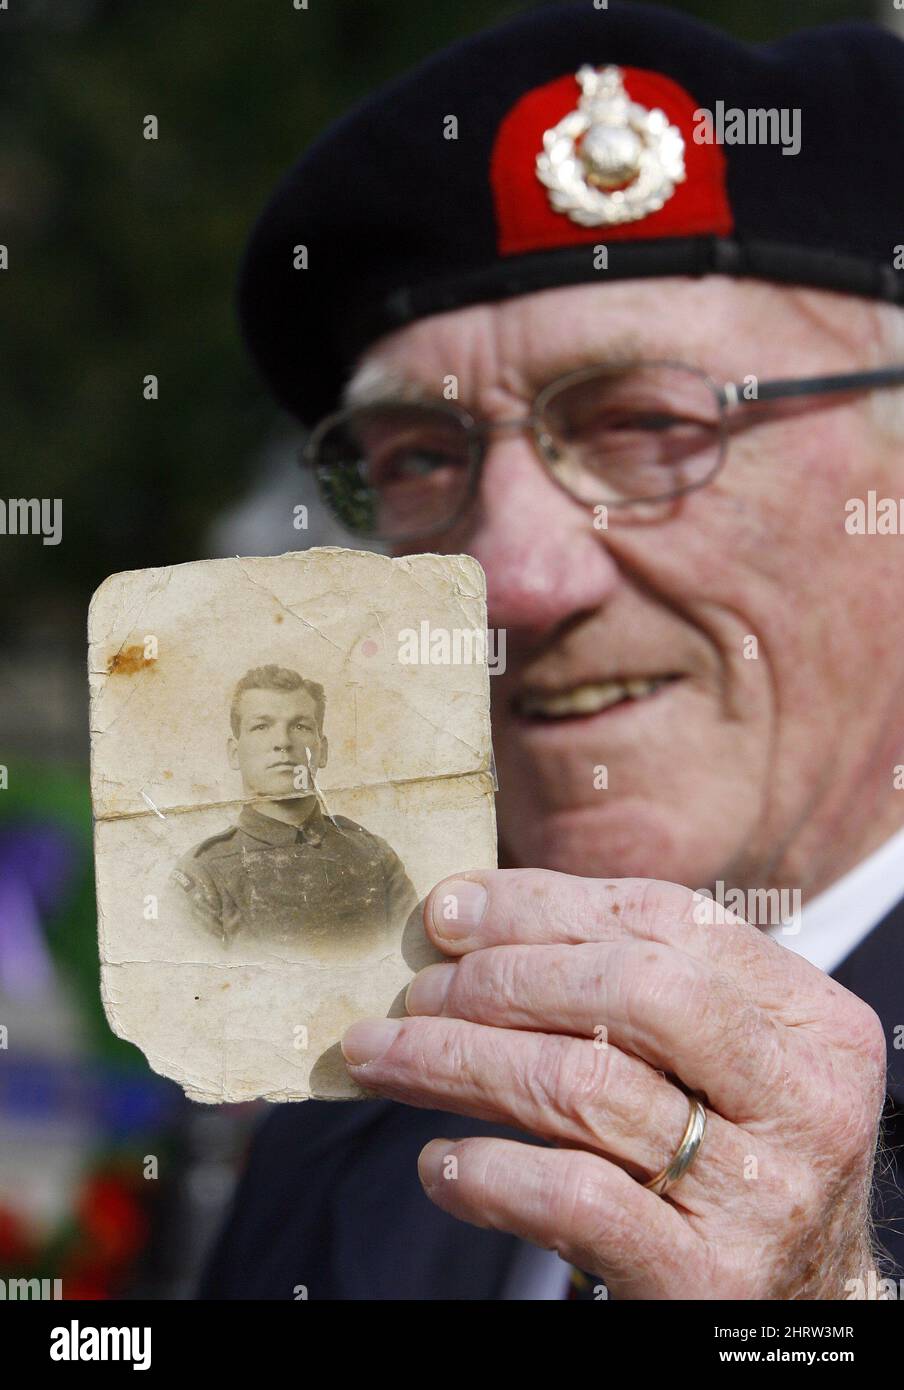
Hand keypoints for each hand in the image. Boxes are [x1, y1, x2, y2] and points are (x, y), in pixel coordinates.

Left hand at [340, 871, 887, 1298]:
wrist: (804, 1312)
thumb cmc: (736, 1161)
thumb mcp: (724, 1062)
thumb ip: (633, 985)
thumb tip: (470, 917)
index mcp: (811, 1021)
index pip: (667, 920)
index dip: (543, 904)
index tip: (450, 909)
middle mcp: (803, 1100)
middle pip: (630, 991)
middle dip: (502, 978)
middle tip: (420, 991)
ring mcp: (762, 1193)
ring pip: (583, 1085)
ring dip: (458, 1061)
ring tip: (385, 1056)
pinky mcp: (706, 1277)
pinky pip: (572, 1196)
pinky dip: (486, 1172)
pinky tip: (438, 1163)